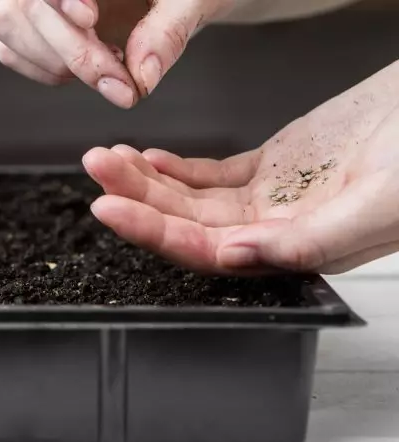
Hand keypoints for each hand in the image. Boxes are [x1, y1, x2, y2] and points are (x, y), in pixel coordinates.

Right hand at [0, 0, 233, 108]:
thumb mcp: (194, 0)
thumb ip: (168, 31)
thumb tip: (142, 75)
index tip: (92, 19)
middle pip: (20, 5)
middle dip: (72, 51)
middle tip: (121, 85)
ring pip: (6, 24)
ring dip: (55, 62)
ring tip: (108, 72)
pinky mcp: (36, 26)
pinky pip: (11, 49)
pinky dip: (46, 70)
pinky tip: (88, 71)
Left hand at [82, 60, 398, 274]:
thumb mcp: (377, 205)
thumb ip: (307, 239)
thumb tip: (237, 254)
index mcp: (294, 248)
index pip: (207, 252)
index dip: (154, 232)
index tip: (111, 208)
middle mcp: (273, 228)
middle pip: (188, 223)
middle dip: (138, 199)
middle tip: (98, 171)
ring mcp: (269, 196)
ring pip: (193, 197)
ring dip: (148, 180)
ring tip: (110, 159)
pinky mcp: (271, 164)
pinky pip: (213, 173)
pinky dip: (178, 167)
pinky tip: (150, 159)